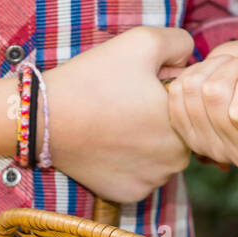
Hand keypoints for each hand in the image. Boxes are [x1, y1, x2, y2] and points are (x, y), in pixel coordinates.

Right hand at [45, 27, 192, 203]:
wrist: (46, 118)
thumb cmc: (94, 79)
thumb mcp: (142, 41)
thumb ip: (180, 42)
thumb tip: (191, 59)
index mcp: (183, 120)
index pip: (187, 102)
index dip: (164, 88)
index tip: (136, 84)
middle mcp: (176, 158)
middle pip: (178, 133)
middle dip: (159, 119)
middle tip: (124, 105)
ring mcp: (153, 181)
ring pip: (161, 158)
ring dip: (146, 144)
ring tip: (115, 125)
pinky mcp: (131, 195)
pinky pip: (141, 177)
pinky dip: (129, 165)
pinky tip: (109, 148)